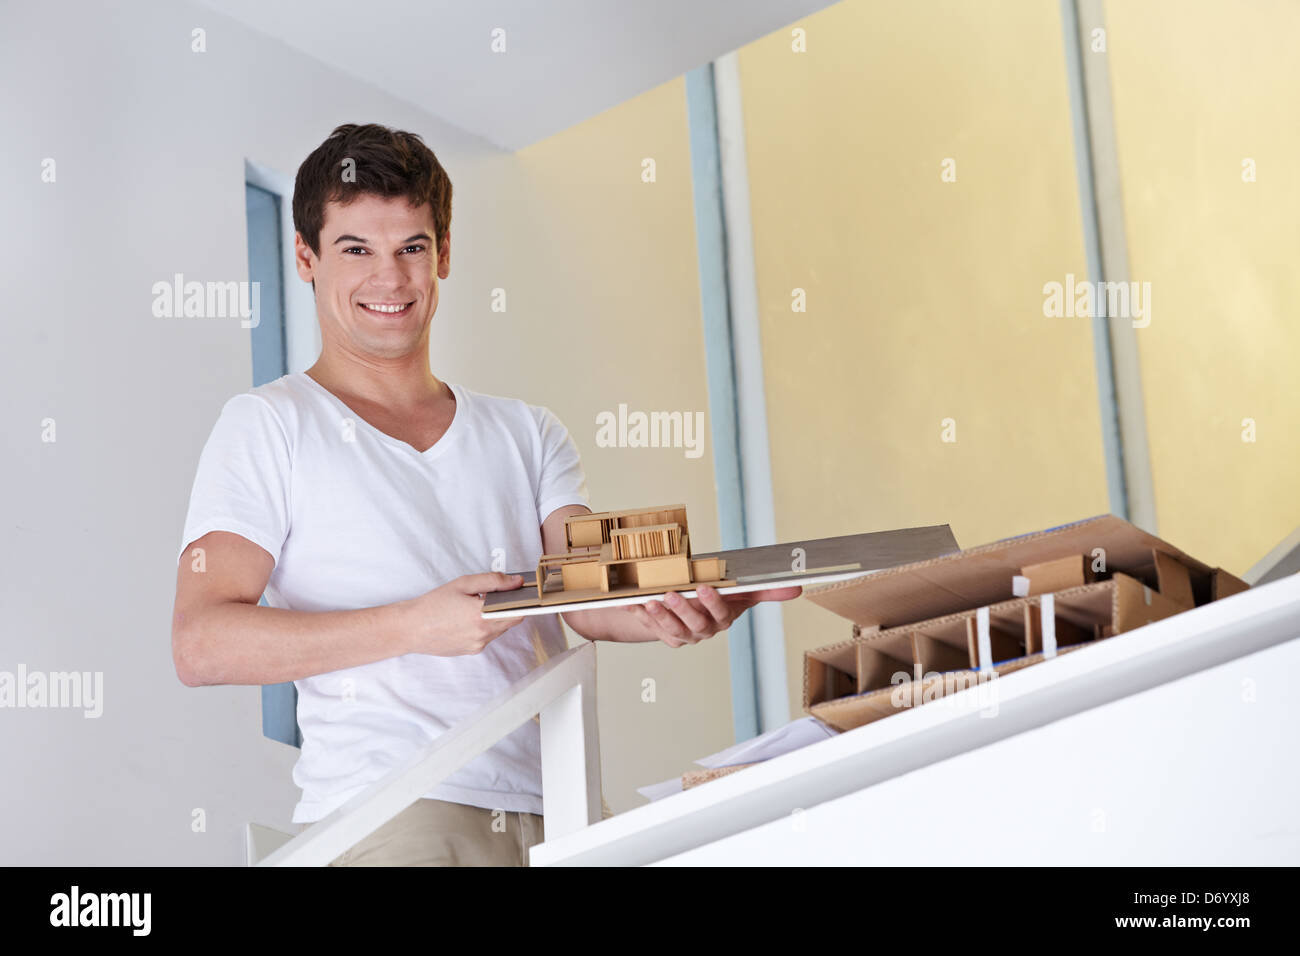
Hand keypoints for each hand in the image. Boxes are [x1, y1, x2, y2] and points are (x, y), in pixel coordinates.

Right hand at [402, 572, 525, 655]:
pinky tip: (467, 619)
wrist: (410, 628)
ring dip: (494, 618)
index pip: (518, 612)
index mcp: (482, 616)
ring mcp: (477, 645)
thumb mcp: (464, 584)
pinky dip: (483, 627)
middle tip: (493, 596)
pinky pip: (486, 637)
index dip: (522, 602)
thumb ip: (493, 581)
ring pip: (498, 630)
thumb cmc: (432, 605)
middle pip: (510, 621)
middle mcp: (482, 634)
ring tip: (475, 607)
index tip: (523, 595)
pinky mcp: (471, 651)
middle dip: (507, 608)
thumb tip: (516, 581)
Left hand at [631, 585, 801, 647]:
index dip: (713, 602)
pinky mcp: (667, 636)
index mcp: (724, 618)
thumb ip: (766, 591)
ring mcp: (685, 635)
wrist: (693, 607)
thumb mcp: (741, 590)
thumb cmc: (718, 595)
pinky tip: (634, 603)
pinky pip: (653, 627)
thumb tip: (797, 588)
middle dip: (683, 608)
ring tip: (651, 599)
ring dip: (660, 615)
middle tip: (672, 593)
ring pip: (672, 629)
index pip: (721, 613)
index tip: (705, 587)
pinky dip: (642, 615)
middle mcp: (705, 630)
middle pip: (695, 624)